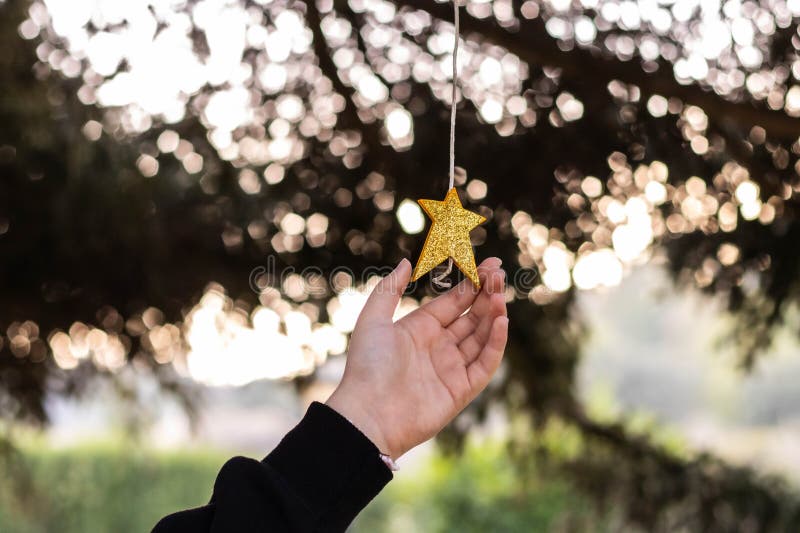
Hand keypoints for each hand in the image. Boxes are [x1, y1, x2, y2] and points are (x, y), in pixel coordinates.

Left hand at [326, 257, 507, 458]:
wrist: (368, 414)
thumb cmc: (367, 366)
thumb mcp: (372, 320)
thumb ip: (389, 289)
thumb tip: (406, 261)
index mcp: (419, 329)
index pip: (453, 302)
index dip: (472, 284)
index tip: (489, 265)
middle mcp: (438, 347)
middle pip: (471, 317)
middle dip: (487, 296)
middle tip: (500, 276)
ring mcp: (451, 368)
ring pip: (481, 337)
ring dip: (493, 316)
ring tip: (500, 296)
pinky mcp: (462, 390)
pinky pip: (485, 363)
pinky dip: (495, 343)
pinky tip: (501, 322)